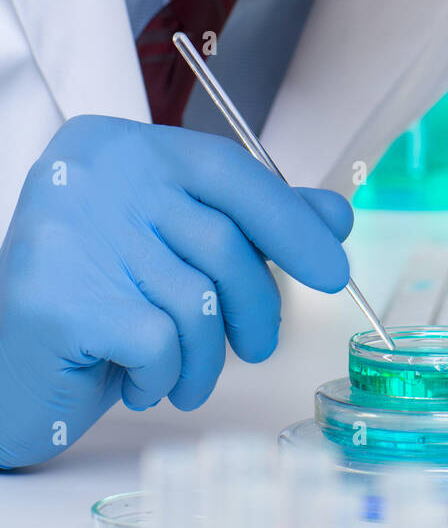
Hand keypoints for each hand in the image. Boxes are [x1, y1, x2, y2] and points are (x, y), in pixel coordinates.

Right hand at [0, 115, 353, 467]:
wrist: (5, 372)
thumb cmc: (97, 302)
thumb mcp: (176, 249)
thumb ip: (250, 223)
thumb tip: (333, 219)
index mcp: (123, 147)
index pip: (230, 172)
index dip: (291, 223)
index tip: (332, 268)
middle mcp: (92, 178)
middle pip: (223, 240)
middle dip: (255, 305)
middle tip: (256, 344)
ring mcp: (72, 236)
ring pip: (196, 301)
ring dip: (205, 357)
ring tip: (184, 373)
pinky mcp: (60, 300)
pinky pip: (160, 341)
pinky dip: (165, 375)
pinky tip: (140, 380)